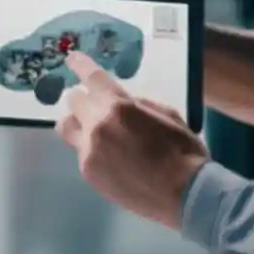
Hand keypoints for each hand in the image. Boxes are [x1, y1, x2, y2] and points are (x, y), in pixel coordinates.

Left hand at [56, 52, 209, 230]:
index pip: (92, 78)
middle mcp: (97, 125)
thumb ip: (139, 105)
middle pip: (73, 101)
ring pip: (68, 127)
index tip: (72, 58)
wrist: (185, 194)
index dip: (80, 65)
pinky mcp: (88, 173)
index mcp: (119, 106)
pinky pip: (81, 152)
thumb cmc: (183, 150)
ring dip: (78, 122)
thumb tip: (123, 104)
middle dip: (84, 98)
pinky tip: (112, 158)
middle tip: (95, 103)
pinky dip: (92, 149)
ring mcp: (89, 151)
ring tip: (94, 130)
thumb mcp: (168, 114)